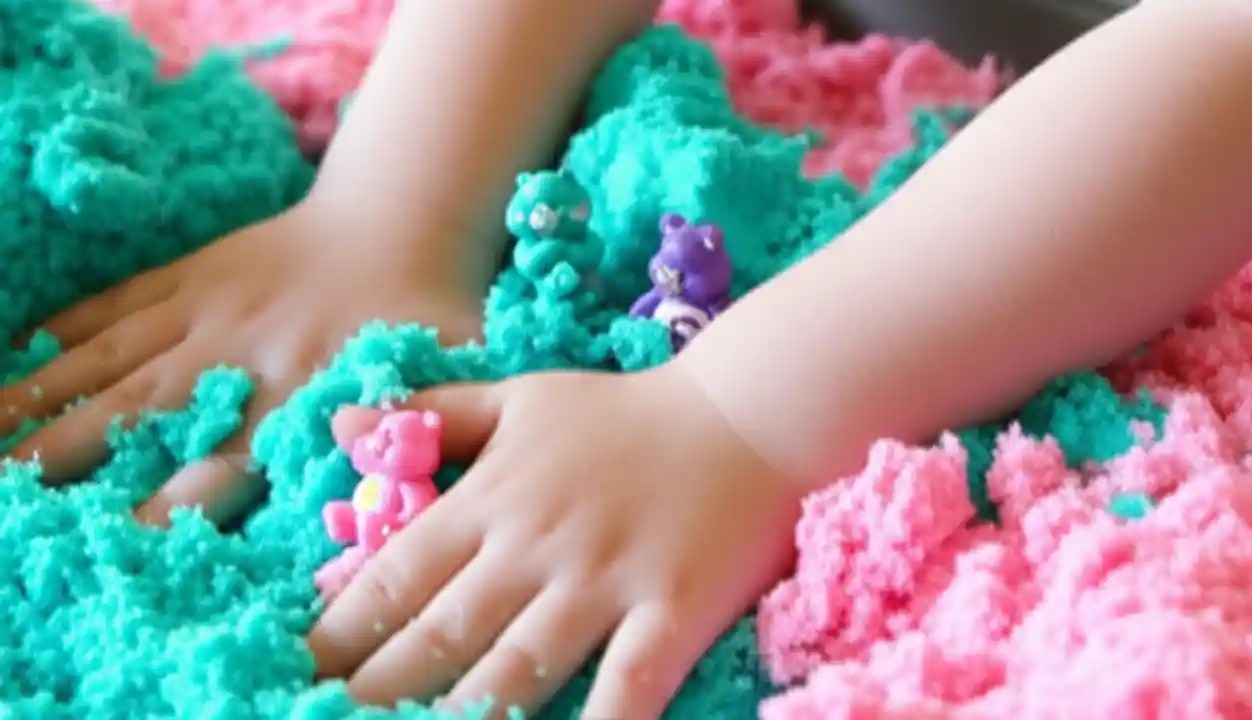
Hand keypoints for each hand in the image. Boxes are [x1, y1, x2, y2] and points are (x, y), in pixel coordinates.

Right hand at [0, 200, 482, 525]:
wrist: (407, 214)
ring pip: (111, 361)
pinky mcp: (196, 272)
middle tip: (9, 499)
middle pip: (137, 417)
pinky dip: (71, 326)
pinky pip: (121, 301)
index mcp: (299, 396)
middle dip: (64, 456)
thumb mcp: (444, 381)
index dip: (160, 513)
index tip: (106, 550)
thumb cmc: (431, 312)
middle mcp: (239, 358)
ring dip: (43, 398)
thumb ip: (413, 444)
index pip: (215, 471)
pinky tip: (22, 351)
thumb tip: (400, 516)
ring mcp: (208, 310)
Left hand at [307, 364, 801, 718]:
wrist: (747, 410)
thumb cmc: (626, 412)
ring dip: (459, 719)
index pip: (393, 578)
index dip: (337, 633)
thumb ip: (432, 415)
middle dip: (373, 692)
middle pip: (435, 637)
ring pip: (511, 674)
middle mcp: (533, 546)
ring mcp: (601, 582)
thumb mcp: (521, 399)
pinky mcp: (669, 612)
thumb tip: (338, 428)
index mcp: (492, 498)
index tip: (294, 672)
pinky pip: (623, 689)